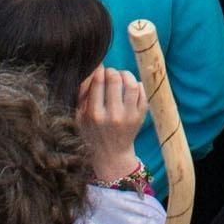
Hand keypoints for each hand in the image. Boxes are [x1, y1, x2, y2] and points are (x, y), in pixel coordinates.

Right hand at [75, 65, 148, 184]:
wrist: (112, 154)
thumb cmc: (92, 132)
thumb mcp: (80, 117)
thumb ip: (82, 94)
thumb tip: (92, 69)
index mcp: (95, 114)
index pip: (99, 82)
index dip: (99, 70)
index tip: (99, 69)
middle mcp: (114, 115)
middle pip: (116, 79)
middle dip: (112, 71)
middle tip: (109, 74)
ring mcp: (130, 116)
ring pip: (132, 84)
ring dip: (126, 75)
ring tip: (121, 77)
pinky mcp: (141, 116)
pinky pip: (143, 92)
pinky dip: (137, 85)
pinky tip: (129, 88)